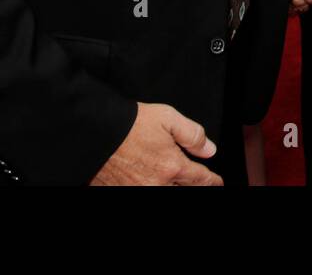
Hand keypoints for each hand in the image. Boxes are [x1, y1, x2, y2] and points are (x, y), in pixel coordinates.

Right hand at [90, 102, 221, 184]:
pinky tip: (152, 182)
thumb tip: (209, 149)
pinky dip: (152, 188)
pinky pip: (143, 192)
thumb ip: (192, 135)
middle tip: (199, 183)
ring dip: (173, 188)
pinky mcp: (121, 193)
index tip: (217, 181)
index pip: (199, 179)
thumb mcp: (168, 118)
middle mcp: (156, 184)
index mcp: (171, 166)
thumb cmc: (129, 123)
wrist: (95, 133)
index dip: (212, 181)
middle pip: (184, 191)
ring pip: (165, 194)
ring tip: (176, 182)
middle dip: (194, 187)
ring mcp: (138, 191)